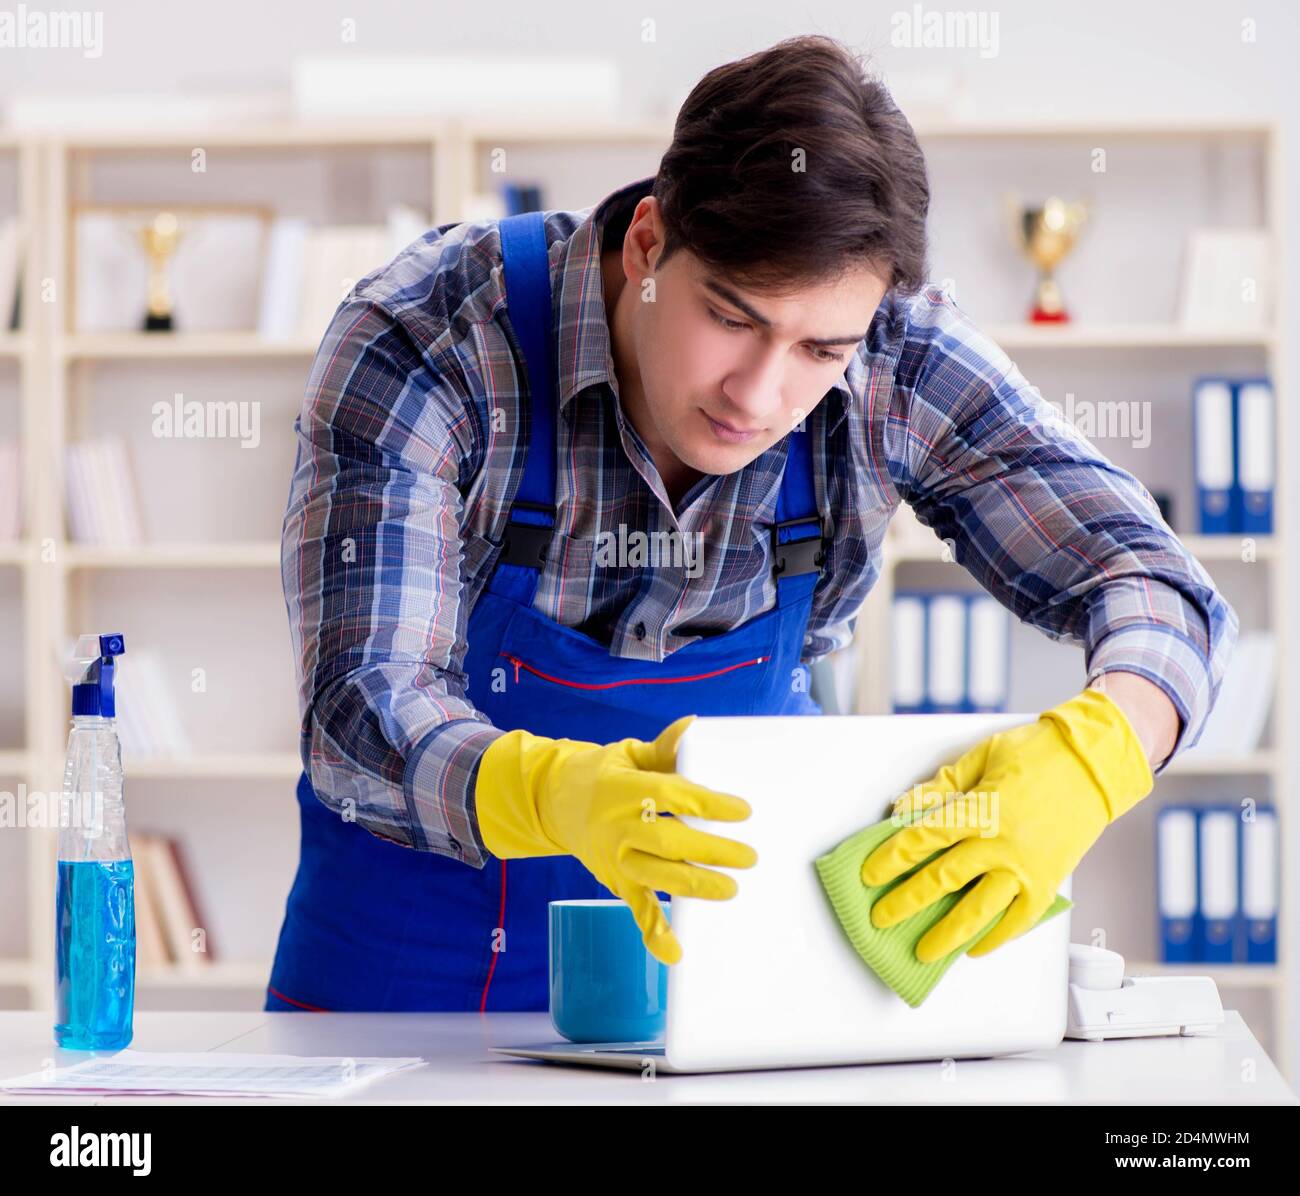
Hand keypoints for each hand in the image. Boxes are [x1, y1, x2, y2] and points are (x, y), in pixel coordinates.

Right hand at [474, 714, 756, 964]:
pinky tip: (675, 951)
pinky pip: (635, 908)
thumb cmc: (603, 774)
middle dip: (710, 851)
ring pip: (655, 876)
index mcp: (624, 789)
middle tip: (748, 856)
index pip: (672, 796)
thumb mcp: (631, 754)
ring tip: (730, 889)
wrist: (553, 801)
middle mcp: (617, 826)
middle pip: (667, 842)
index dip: (708, 804)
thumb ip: (665, 748)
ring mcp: (614, 857)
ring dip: (694, 886)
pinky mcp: (614, 880)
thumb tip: (693, 726)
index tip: (742, 810)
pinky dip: (653, 932)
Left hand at [860, 688, 1152, 961]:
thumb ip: (942, 785)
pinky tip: (975, 948)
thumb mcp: (982, 756)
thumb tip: (907, 807)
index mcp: (980, 809)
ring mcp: (1026, 868)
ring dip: (947, 935)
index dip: (892, 859)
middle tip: (882, 918)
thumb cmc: (1040, 753)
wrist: (1094, 764)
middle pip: (942, 879)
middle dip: (906, 902)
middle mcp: (1001, 843)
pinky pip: (1019, 921)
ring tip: (924, 950)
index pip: (922, 839)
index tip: (870, 874)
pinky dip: (996, 939)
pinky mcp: (1048, 882)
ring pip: (978, 911)